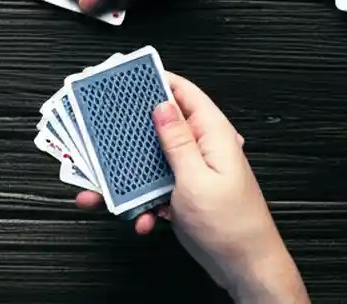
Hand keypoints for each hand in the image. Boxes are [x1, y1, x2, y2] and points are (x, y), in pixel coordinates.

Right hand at [75, 75, 305, 301]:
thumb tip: (162, 105)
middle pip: (160, 126)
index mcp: (213, 134)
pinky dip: (143, 203)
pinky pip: (155, 189)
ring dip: (129, 177)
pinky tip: (143, 218)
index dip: (156, 81)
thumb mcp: (197, 178)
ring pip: (151, 162)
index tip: (126, 79)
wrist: (244, 267)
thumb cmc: (231, 225)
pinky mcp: (184, 193)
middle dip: (130, 134)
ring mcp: (192, 171)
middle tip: (102, 136)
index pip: (183, 93)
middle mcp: (203, 148)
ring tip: (104, 189)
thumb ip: (177, 140)